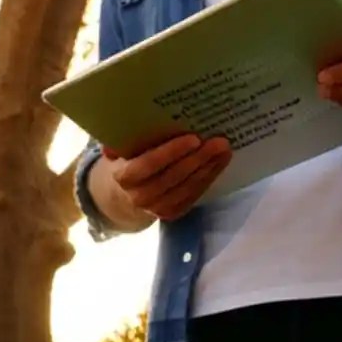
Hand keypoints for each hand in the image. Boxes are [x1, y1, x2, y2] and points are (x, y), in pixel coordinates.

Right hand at [101, 134, 232, 221]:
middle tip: (218, 141)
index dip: (171, 152)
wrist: (123, 197)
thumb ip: (119, 142)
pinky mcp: (174, 213)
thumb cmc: (124, 164)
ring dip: (209, 167)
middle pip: (174, 176)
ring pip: (188, 186)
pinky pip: (195, 194)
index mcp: (125, 177)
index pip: (149, 164)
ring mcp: (159, 209)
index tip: (193, 138)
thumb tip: (127, 128)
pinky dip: (209, 177)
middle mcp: (141, 197)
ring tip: (224, 149)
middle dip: (198, 158)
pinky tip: (220, 161)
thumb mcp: (117, 153)